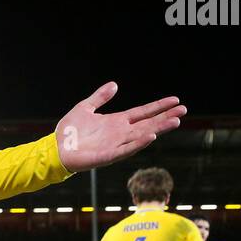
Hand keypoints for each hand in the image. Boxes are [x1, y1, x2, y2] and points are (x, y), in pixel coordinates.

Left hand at [54, 82, 186, 172]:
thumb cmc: (69, 131)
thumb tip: (114, 85)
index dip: (159, 106)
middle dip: (165, 117)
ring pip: (142, 135)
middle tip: (184, 110)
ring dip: (158, 129)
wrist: (56, 148)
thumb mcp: (85, 107)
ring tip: (174, 121)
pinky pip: (126, 149)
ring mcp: (116, 145)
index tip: (175, 100)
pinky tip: (151, 137)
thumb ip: (100, 97)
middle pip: (148, 123)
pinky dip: (138, 144)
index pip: (143, 112)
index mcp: (117, 122)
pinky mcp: (108, 156)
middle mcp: (120, 133)